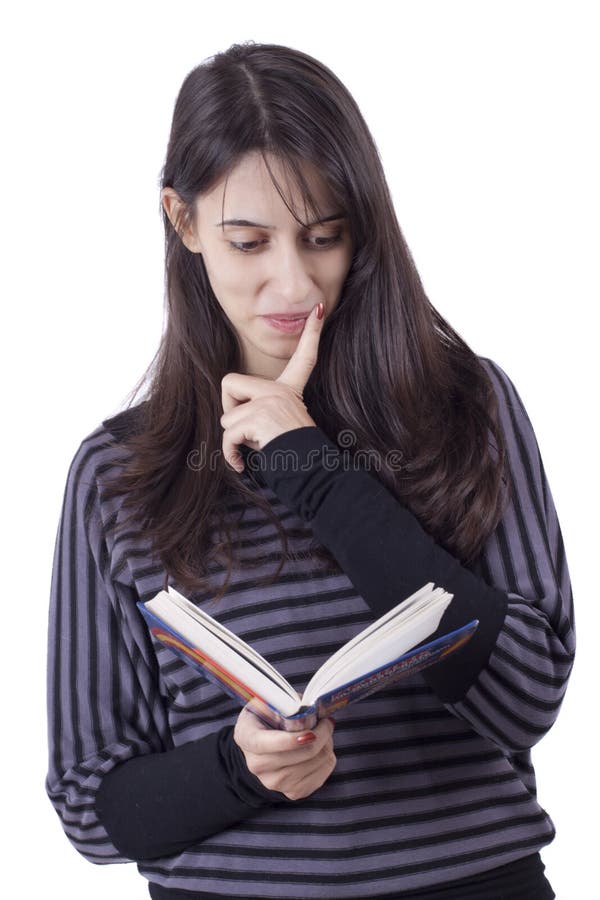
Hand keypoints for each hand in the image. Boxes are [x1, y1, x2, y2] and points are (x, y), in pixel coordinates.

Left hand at [220, 302, 323, 472]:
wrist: (313, 474)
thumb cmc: (296, 460)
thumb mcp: (278, 430)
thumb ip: (259, 416)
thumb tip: (231, 428)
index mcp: (290, 390)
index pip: (304, 357)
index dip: (312, 334)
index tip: (318, 310)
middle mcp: (282, 390)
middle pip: (229, 384)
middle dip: (229, 411)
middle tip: (249, 429)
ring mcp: (272, 401)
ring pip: (226, 418)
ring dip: (235, 439)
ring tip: (259, 446)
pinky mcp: (262, 415)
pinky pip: (227, 434)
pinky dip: (229, 453)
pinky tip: (240, 464)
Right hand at [233, 704, 335, 800]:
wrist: (261, 743)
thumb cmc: (267, 717)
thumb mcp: (270, 702)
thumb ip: (288, 703)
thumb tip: (313, 709)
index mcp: (246, 737)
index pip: (268, 744)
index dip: (291, 741)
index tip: (311, 732)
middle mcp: (256, 765)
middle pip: (298, 755)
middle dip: (321, 735)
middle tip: (327, 722)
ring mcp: (273, 782)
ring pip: (313, 765)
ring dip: (326, 746)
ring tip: (324, 733)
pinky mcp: (291, 793)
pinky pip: (319, 777)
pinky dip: (327, 761)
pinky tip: (323, 749)